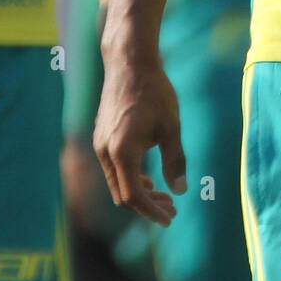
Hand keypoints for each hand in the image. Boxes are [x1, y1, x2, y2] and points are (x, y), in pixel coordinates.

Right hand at [93, 55, 185, 226]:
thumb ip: (175, 160)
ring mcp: (100, 144)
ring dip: (139, 192)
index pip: (134, 195)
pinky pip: (113, 168)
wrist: (130, 62)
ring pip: (116, 182)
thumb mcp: (171, 127)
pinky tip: (149, 177)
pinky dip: (130, 178)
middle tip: (172, 209)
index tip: (170, 218)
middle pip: (122, 194)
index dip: (151, 211)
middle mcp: (105, 151)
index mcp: (122, 151)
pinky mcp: (101, 136)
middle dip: (147, 205)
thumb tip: (180, 191)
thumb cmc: (154, 92)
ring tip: (164, 195)